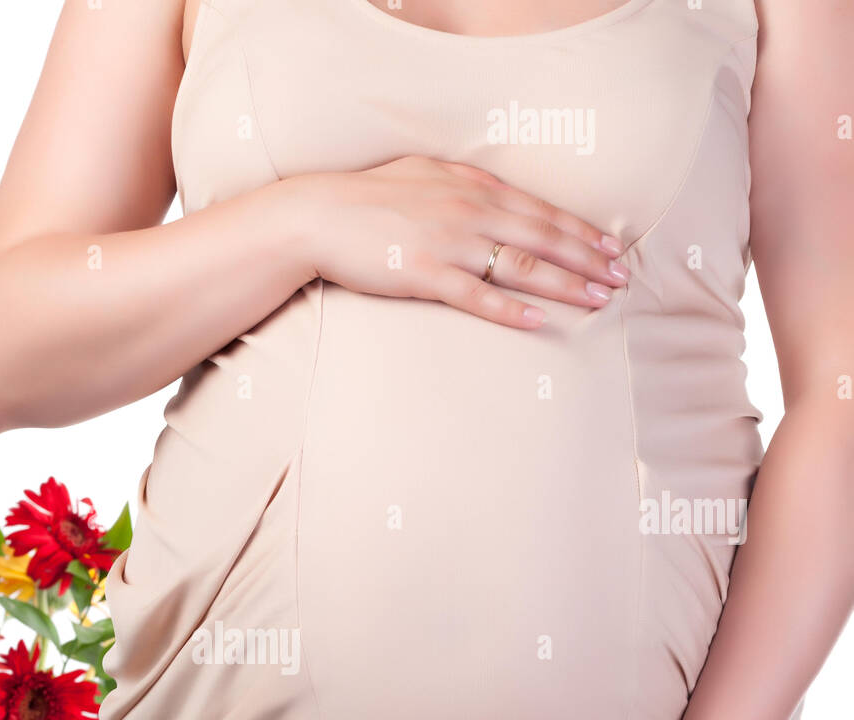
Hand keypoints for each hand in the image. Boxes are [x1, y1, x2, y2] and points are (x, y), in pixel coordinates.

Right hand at [288, 156, 627, 328]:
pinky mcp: (427, 274)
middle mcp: (471, 212)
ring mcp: (451, 244)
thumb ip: (462, 186)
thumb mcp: (424, 174)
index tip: (611, 248)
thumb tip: (491, 196)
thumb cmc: (367, 197)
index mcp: (473, 187)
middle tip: (621, 280)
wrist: (320, 215)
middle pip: (544, 239)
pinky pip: (479, 296)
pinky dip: (512, 309)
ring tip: (597, 301)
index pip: (540, 211)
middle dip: (588, 260)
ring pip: (523, 266)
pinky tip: (540, 321)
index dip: (581, 231)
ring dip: (566, 285)